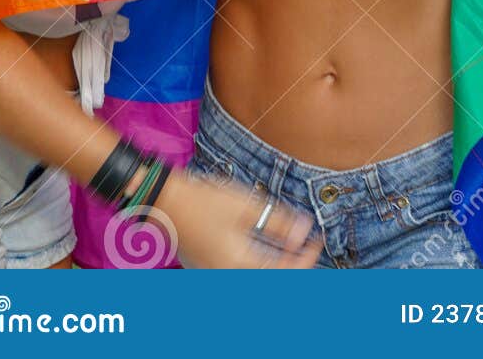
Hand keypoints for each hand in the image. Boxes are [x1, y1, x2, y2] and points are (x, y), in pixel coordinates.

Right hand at [154, 167, 321, 268]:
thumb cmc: (203, 200)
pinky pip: (242, 275)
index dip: (306, 259)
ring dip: (277, 269)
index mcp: (241, 264)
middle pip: (272, 282)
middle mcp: (230, 277)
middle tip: (307, 250)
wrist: (166, 203)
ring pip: (258, 280)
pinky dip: (260, 268)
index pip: (285, 273)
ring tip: (290, 250)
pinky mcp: (211, 271)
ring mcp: (218, 276)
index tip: (317, 241)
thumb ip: (278, 222)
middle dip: (294, 269)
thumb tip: (304, 231)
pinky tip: (266, 251)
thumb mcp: (246, 205)